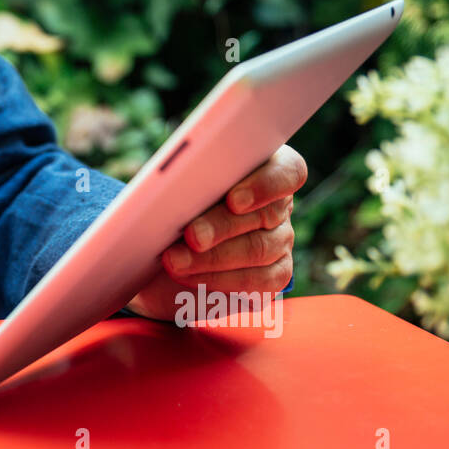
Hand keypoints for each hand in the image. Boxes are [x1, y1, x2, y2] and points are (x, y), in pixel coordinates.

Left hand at [124, 145, 307, 321]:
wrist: (159, 249)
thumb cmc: (169, 204)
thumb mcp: (174, 184)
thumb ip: (187, 177)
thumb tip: (174, 184)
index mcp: (263, 167)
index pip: (288, 171)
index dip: (265, 186)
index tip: (233, 200)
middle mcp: (278, 204)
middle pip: (266, 214)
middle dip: (222, 226)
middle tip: (191, 236)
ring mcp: (281, 240)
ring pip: (259, 250)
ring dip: (213, 258)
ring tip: (175, 260)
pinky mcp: (274, 275)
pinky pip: (258, 282)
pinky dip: (220, 280)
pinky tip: (190, 277)